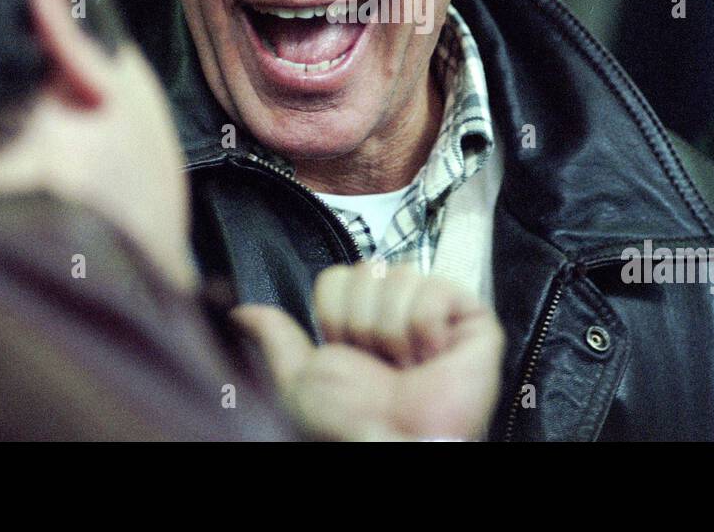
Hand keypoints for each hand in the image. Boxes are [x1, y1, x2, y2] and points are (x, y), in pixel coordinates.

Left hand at [233, 263, 504, 440]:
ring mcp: (440, 310)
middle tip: (380, 363)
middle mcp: (401, 307)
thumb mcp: (300, 378)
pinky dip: (424, 331)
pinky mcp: (473, 319)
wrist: (393, 443)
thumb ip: (276, 336)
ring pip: (400, 276)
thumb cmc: (350, 421)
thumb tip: (240, 311)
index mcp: (363, 316)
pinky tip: (431, 359)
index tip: (349, 354)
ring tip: (408, 366)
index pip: (339, 275)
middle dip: (361, 323)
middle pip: (367, 269)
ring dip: (392, 334)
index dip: (334, 316)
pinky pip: (434, 291)